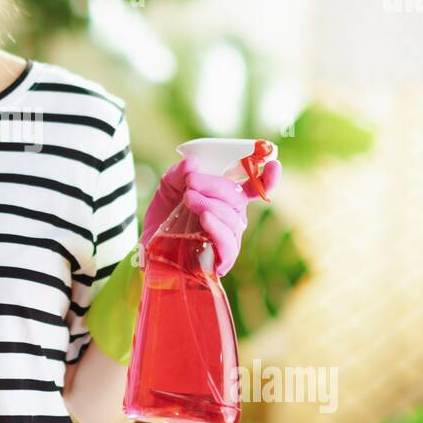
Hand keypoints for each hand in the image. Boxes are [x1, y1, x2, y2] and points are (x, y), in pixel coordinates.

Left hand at [141, 154, 281, 276]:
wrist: (148, 244)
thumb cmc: (164, 216)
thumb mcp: (168, 186)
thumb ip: (179, 172)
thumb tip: (194, 162)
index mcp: (226, 199)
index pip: (253, 189)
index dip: (266, 178)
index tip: (274, 165)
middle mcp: (232, 218)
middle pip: (237, 199)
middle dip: (215, 185)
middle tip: (191, 182)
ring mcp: (228, 239)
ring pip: (232, 219)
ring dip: (211, 205)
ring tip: (188, 199)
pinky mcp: (221, 260)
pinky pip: (227, 245)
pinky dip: (217, 229)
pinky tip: (205, 219)